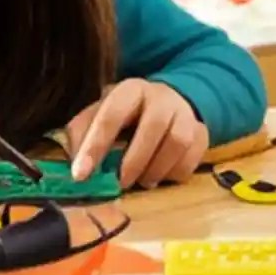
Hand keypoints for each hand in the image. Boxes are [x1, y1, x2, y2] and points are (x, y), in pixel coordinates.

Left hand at [67, 79, 208, 188]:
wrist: (167, 102)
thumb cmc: (126, 113)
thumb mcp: (100, 113)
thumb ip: (82, 132)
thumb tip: (74, 162)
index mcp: (130, 90)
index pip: (111, 115)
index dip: (95, 146)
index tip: (80, 175)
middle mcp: (161, 96)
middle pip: (152, 127)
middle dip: (133, 161)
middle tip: (120, 184)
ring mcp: (185, 113)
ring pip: (177, 142)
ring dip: (157, 169)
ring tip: (143, 181)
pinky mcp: (201, 131)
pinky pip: (193, 156)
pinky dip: (176, 173)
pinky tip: (162, 176)